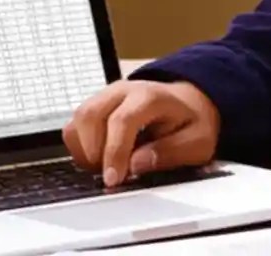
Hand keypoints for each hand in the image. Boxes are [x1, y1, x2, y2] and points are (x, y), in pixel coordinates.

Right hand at [63, 80, 220, 186]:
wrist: (187, 104)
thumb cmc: (191, 123)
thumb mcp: (197, 142)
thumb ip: (170, 153)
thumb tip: (136, 165)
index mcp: (151, 96)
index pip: (122, 120)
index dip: (114, 152)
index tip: (114, 179)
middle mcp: (123, 90)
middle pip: (90, 115)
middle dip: (94, 152)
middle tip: (112, 175)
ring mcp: (105, 96)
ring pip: (77, 121)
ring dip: (86, 151)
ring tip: (109, 166)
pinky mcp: (95, 107)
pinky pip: (73, 127)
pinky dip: (80, 148)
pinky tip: (101, 159)